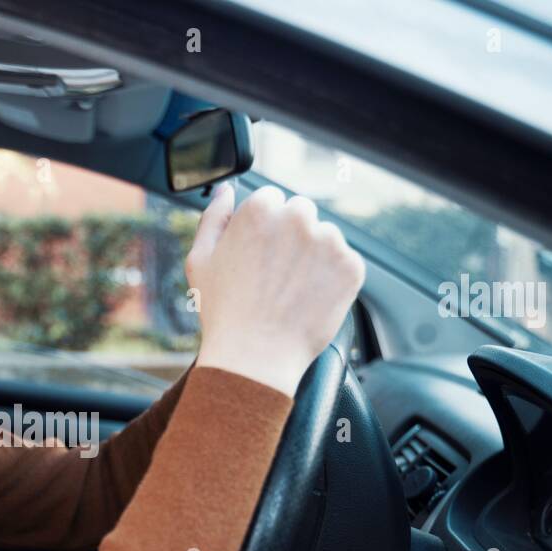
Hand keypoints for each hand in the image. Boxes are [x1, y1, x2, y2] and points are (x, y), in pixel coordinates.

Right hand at [186, 182, 364, 396]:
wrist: (255, 357)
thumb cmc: (223, 312)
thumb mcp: (200, 261)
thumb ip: (213, 218)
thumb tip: (226, 191)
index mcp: (260, 209)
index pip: (272, 200)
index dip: (263, 230)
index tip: (259, 256)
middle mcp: (297, 218)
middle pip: (301, 212)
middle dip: (291, 235)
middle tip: (276, 275)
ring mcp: (328, 241)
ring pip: (324, 237)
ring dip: (313, 256)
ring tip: (291, 291)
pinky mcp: (351, 267)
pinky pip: (344, 263)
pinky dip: (331, 279)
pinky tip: (308, 299)